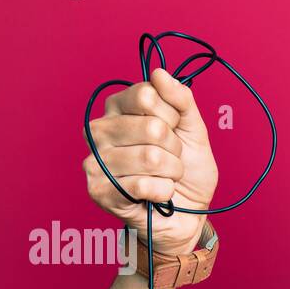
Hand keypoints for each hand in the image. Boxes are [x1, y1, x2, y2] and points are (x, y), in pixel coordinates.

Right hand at [83, 68, 218, 255]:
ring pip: (150, 157)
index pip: (146, 95)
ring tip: (166, 177)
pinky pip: (142, 185)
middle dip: (175, 148)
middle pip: (151, 127)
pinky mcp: (98, 190)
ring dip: (171, 172)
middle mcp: (99, 130)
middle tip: (171, 160)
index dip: (172, 117)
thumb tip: (159, 74)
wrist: (189, 214)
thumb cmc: (188, 170)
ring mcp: (95, 160)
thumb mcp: (193, 130)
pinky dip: (162, 192)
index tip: (174, 130)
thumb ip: (181, 100)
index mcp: (118, 108)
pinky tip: (157, 195)